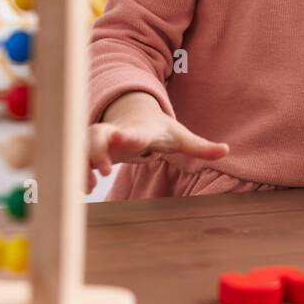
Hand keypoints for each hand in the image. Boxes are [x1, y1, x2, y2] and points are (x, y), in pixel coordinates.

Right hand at [85, 92, 228, 193]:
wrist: (135, 114)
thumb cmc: (159, 129)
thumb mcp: (180, 136)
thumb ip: (201, 146)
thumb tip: (227, 150)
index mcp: (139, 132)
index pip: (132, 133)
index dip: (126, 135)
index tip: (121, 137)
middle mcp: (115, 133)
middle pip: (99, 135)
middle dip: (96, 150)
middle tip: (102, 171)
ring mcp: (100, 140)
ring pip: (82, 146)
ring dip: (82, 165)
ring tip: (85, 186)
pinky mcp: (90, 150)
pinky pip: (76, 158)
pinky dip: (76, 172)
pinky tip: (79, 189)